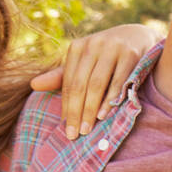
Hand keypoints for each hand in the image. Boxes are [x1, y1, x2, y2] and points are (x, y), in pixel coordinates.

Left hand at [29, 24, 160, 140]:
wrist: (138, 36)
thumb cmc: (106, 55)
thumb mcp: (85, 62)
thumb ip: (62, 76)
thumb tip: (33, 85)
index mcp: (77, 47)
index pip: (68, 82)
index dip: (66, 106)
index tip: (66, 129)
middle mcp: (93, 45)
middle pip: (80, 84)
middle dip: (76, 111)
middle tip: (74, 134)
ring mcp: (112, 48)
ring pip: (97, 84)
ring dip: (91, 108)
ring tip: (87, 129)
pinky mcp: (130, 54)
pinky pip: (119, 81)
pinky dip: (111, 99)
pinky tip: (104, 114)